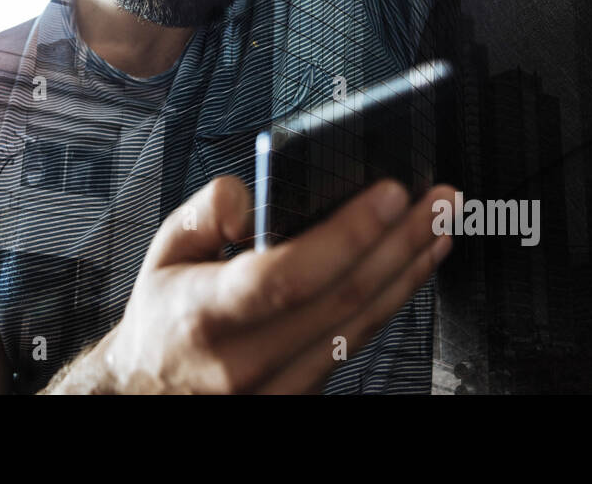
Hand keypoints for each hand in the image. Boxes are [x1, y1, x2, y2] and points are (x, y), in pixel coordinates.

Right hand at [82, 173, 456, 393]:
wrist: (152, 394)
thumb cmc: (163, 319)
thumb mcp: (164, 250)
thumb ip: (208, 210)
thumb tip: (257, 195)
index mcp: (205, 316)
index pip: (286, 276)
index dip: (345, 235)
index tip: (389, 195)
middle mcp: (246, 362)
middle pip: (342, 300)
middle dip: (400, 242)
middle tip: (437, 201)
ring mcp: (280, 388)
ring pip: (361, 326)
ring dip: (408, 271)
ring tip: (438, 225)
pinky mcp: (304, 396)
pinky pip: (357, 344)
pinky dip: (390, 300)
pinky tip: (410, 267)